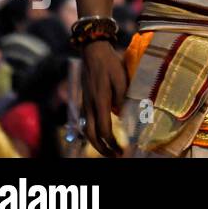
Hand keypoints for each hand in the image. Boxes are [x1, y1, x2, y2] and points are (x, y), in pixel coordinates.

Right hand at [81, 40, 126, 157]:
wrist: (93, 53)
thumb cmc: (110, 64)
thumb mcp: (122, 78)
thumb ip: (122, 97)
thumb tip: (122, 113)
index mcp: (100, 101)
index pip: (103, 129)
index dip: (111, 142)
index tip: (121, 149)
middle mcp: (89, 106)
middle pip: (91, 135)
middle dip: (102, 148)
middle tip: (115, 156)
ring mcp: (85, 104)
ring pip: (86, 130)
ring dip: (96, 142)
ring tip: (109, 149)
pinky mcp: (85, 101)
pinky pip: (85, 122)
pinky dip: (92, 133)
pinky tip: (101, 135)